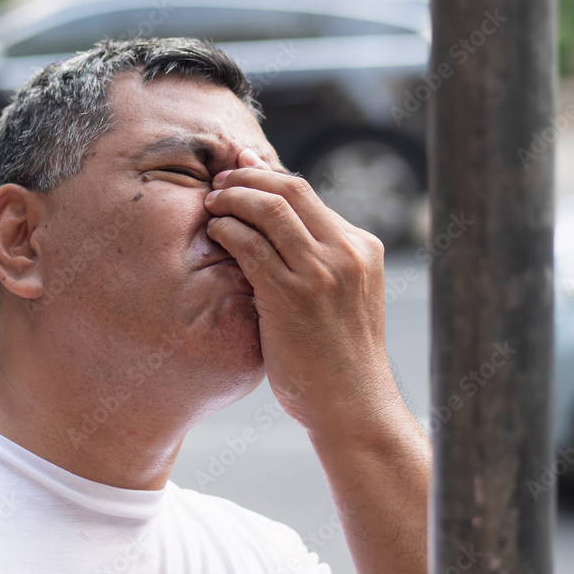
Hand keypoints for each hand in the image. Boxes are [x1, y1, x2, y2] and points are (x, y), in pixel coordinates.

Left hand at [203, 148, 393, 430]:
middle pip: (290, 188)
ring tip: (212, 202)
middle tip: (220, 180)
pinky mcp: (293, 295)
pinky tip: (214, 232)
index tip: (242, 167)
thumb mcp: (343, 297)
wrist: (353, 406)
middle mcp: (346, 252)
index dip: (268, 174)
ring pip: (269, 208)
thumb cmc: (339, 358)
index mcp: (361, 247)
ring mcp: (321, 272)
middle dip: (248, 176)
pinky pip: (251, 245)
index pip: (308, 193)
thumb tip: (274, 230)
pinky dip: (228, 230)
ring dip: (233, 198)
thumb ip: (319, 261)